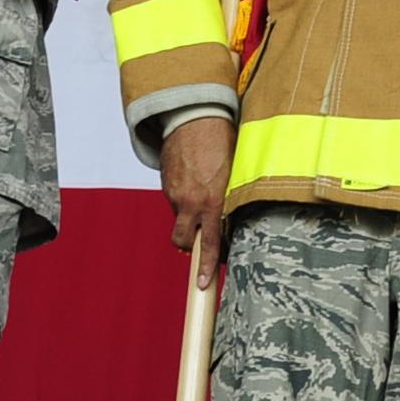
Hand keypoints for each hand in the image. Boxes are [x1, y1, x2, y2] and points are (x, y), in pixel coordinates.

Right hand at [159, 114, 235, 256]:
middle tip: (200, 242)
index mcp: (213, 200)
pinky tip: (194, 183)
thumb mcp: (234, 173)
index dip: (207, 265)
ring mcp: (175, 194)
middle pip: (183, 241)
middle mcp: (191, 201)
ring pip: (179, 220)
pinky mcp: (166, 185)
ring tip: (200, 200)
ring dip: (187, 219)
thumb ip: (229, 198)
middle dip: (189, 246)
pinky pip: (174, 202)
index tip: (204, 283)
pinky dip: (183, 200)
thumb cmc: (222, 141)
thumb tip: (232, 218)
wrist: (193, 117)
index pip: (210, 242)